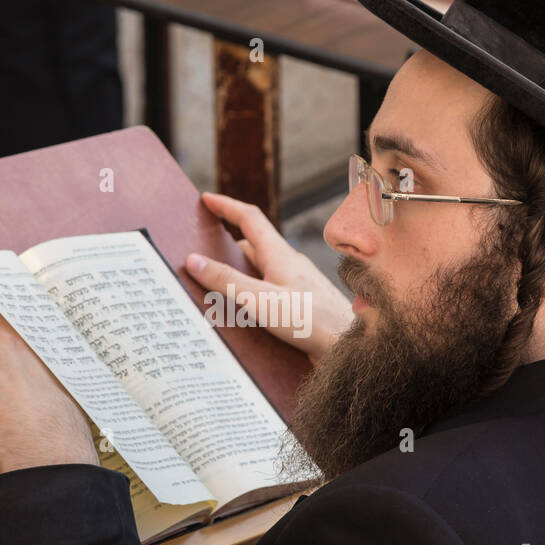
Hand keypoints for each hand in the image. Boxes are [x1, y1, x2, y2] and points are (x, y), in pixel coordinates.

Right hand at [186, 191, 351, 362]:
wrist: (352, 346)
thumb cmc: (311, 322)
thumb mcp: (260, 300)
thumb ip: (226, 281)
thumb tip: (193, 260)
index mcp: (279, 255)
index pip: (249, 219)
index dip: (226, 206)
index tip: (206, 199)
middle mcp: (288, 266)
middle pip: (250, 248)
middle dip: (224, 249)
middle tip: (197, 256)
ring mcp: (295, 286)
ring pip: (258, 273)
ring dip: (236, 278)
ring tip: (210, 292)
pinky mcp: (300, 307)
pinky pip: (268, 294)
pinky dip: (250, 298)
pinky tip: (241, 318)